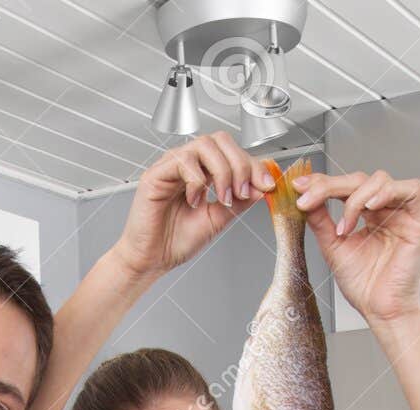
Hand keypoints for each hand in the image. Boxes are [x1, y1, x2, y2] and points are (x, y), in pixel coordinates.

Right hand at [112, 133, 276, 282]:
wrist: (151, 260)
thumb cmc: (176, 241)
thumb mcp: (217, 220)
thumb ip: (239, 202)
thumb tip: (263, 187)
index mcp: (203, 172)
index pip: (232, 153)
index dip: (253, 164)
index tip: (268, 184)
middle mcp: (188, 164)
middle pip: (220, 140)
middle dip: (240, 165)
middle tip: (243, 193)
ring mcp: (171, 166)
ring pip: (204, 145)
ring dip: (222, 171)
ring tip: (223, 198)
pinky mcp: (156, 174)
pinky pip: (183, 161)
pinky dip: (197, 180)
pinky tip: (194, 201)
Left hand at [291, 169, 419, 326]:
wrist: (381, 310)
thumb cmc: (364, 286)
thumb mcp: (334, 248)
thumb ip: (321, 221)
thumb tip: (305, 196)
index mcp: (368, 216)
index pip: (347, 187)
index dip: (324, 182)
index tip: (299, 186)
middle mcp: (386, 211)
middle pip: (361, 180)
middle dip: (332, 186)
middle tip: (309, 198)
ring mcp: (404, 214)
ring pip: (381, 180)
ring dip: (356, 197)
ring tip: (345, 225)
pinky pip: (411, 190)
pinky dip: (388, 192)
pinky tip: (370, 207)